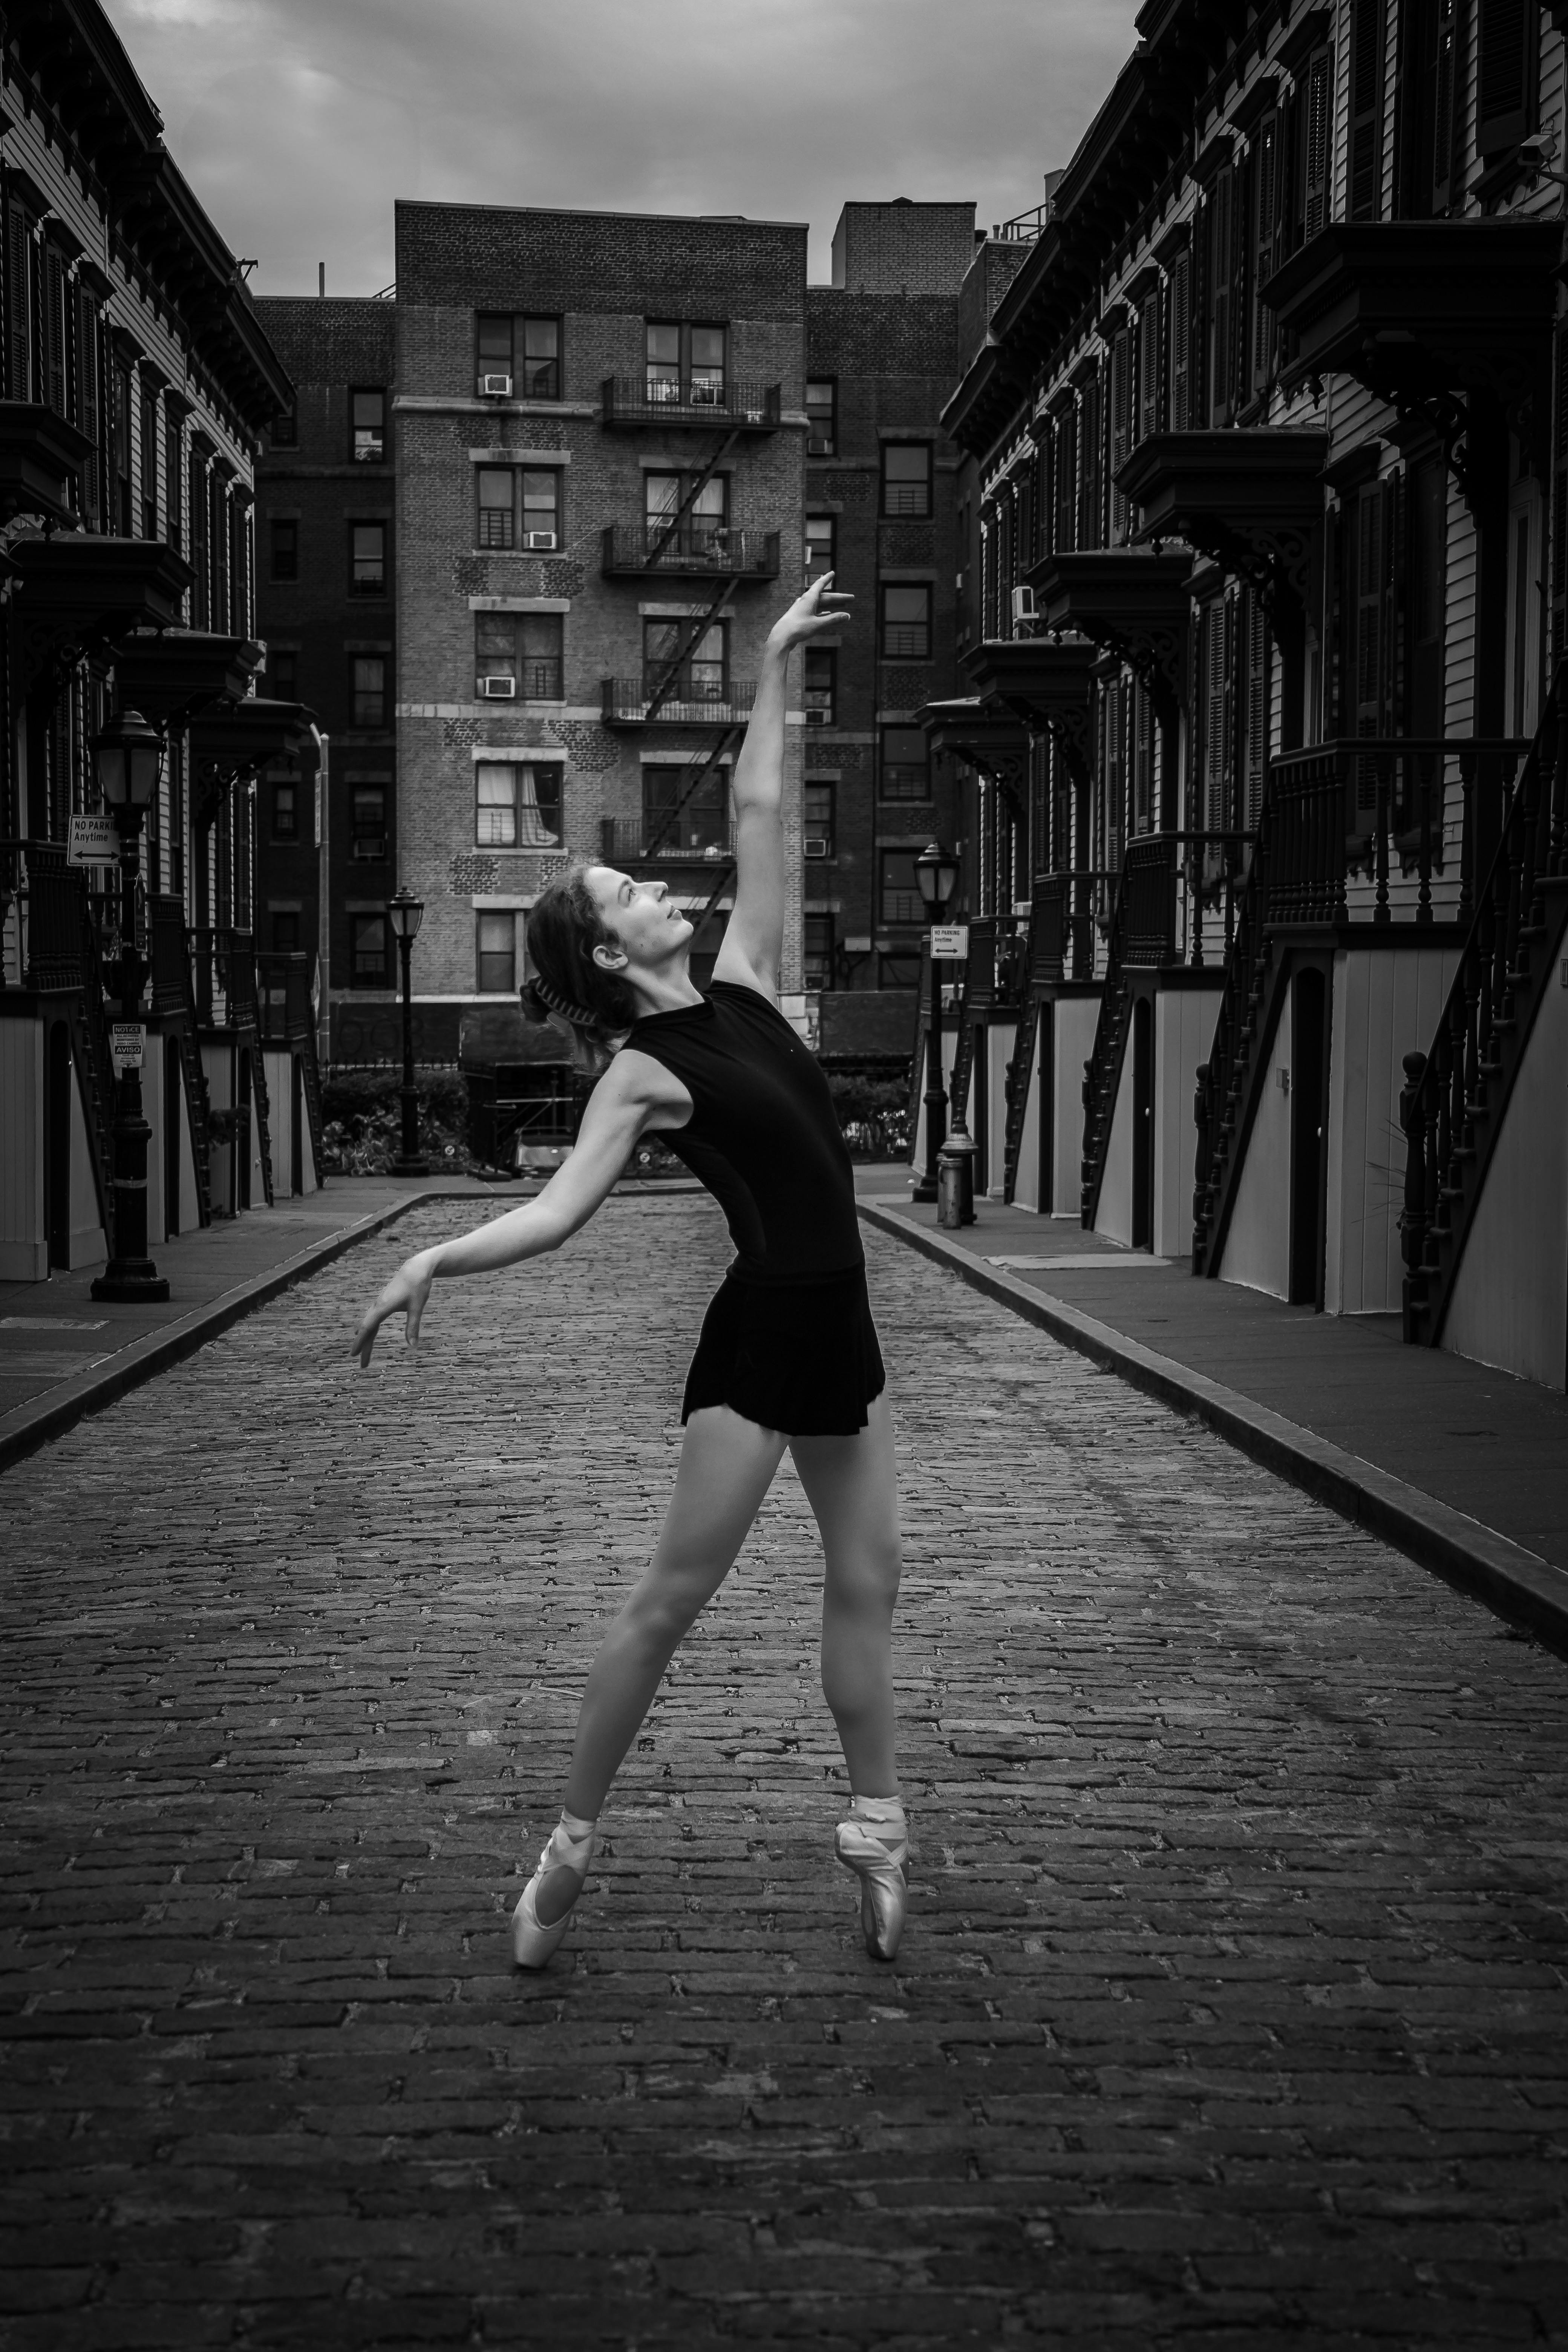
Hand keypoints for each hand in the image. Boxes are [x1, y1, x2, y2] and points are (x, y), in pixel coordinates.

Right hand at [353, 1250, 435, 1367]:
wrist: (416, 1267)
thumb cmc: (418, 1285)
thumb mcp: (417, 1307)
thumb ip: (413, 1327)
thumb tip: (413, 1346)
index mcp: (383, 1307)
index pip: (367, 1328)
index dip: (360, 1342)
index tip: (353, 1354)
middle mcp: (378, 1305)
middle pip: (366, 1329)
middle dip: (363, 1346)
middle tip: (362, 1364)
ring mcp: (379, 1303)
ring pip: (369, 1323)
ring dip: (366, 1338)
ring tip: (361, 1353)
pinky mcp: (384, 1301)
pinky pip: (373, 1318)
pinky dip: (369, 1328)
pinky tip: (368, 1332)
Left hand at [768, 572, 851, 653]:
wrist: (781, 637)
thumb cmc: (798, 628)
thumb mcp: (818, 624)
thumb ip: (833, 619)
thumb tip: (847, 616)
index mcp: (809, 598)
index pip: (820, 585)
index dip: (828, 579)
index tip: (833, 573)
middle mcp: (806, 601)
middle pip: (825, 597)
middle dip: (838, 598)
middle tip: (851, 598)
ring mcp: (803, 609)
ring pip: (821, 605)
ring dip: (832, 605)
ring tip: (842, 606)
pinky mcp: (801, 617)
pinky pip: (816, 612)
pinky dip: (824, 612)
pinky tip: (828, 613)